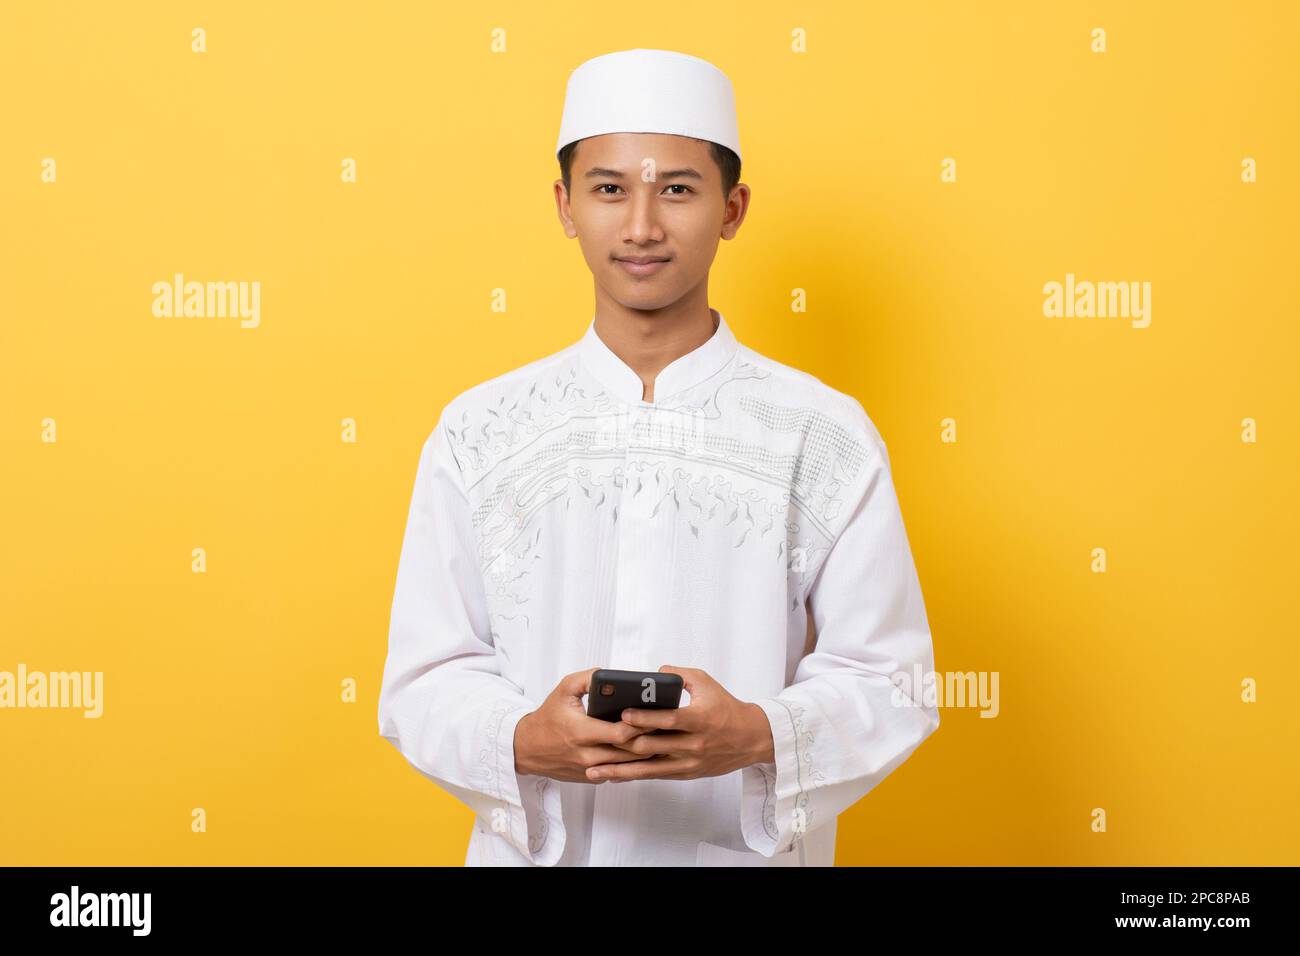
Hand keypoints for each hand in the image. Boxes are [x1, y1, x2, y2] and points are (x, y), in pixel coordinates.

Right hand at [514, 667, 655, 782]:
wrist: (526, 748)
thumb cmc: (547, 717)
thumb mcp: (563, 690)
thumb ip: (587, 678)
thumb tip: (610, 675)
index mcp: (580, 731)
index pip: (619, 733)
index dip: (640, 725)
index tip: (654, 715)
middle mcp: (585, 754)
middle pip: (628, 752)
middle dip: (649, 740)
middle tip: (667, 728)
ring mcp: (589, 769)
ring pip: (626, 766)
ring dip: (645, 754)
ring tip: (662, 739)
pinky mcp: (591, 778)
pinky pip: (617, 771)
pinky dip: (631, 763)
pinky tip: (645, 752)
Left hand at [585, 666, 775, 782]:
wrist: (750, 737)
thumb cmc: (726, 706)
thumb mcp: (707, 683)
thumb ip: (680, 675)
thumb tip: (655, 672)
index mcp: (700, 719)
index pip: (669, 720)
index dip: (645, 718)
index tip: (623, 715)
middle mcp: (694, 743)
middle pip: (653, 746)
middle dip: (623, 744)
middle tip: (597, 742)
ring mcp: (689, 761)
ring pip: (649, 768)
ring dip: (620, 770)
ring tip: (594, 770)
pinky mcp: (686, 773)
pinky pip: (655, 775)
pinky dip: (633, 775)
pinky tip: (614, 776)